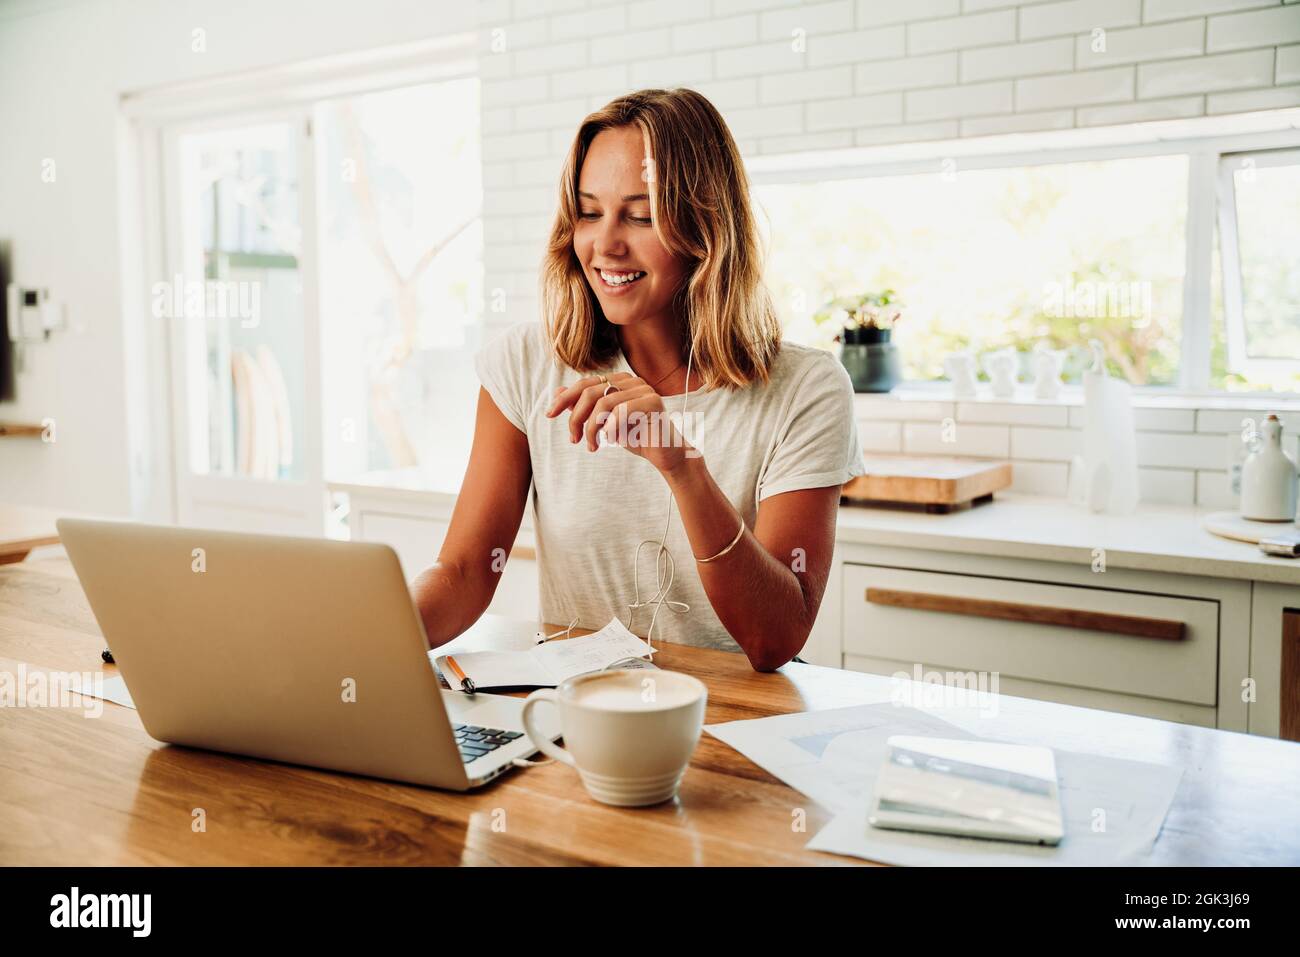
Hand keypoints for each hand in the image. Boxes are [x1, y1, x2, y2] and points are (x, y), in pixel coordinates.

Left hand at [544, 372, 692, 474]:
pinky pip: (619, 412)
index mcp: (620, 380)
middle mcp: (632, 380)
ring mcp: (644, 388)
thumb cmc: (636, 437)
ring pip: (602, 403)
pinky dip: (610, 429)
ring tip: (592, 446)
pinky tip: (612, 441)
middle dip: (576, 418)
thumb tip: (558, 392)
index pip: (585, 383)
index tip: (549, 414)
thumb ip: (585, 407)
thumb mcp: (605, 422)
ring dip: (591, 428)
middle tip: (574, 439)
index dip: (564, 398)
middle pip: (590, 392)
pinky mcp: (652, 402)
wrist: (665, 454)